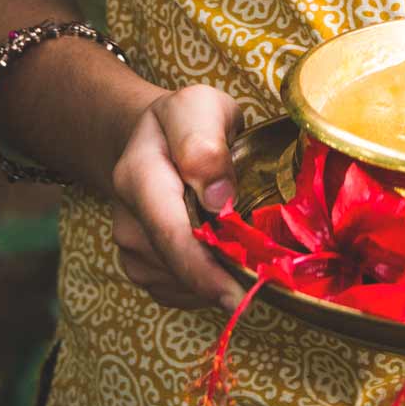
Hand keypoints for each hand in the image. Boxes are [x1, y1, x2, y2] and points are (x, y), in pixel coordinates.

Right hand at [111, 85, 246, 310]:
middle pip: (182, 268)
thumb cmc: (184, 123)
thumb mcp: (198, 108)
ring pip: (186, 286)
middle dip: (229, 277)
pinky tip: (229, 256)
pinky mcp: (148, 272)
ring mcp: (135, 252)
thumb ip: (204, 144)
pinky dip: (214, 284)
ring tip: (251, 248)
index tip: (239, 297)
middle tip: (275, 272)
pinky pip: (185, 293)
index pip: (170, 234)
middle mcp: (129, 223)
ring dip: (224, 278)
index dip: (204, 272)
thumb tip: (218, 199)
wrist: (152, 142)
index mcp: (138, 178)